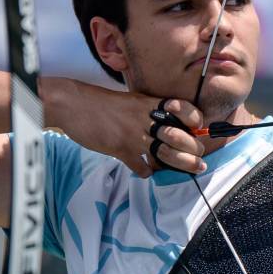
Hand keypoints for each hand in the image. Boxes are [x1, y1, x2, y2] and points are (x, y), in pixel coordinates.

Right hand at [44, 80, 204, 176]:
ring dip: (182, 164)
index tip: (197, 128)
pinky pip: (141, 166)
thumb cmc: (102, 103)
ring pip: (167, 153)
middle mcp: (145, 118)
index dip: (194, 119)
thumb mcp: (131, 101)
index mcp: (149, 103)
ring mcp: (133, 134)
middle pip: (179, 136)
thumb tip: (166, 125)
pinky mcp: (120, 149)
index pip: (183, 109)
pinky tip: (147, 172)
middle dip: (194, 150)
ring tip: (192, 168)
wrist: (73, 104)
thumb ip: (149, 111)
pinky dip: (146, 172)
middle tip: (199, 158)